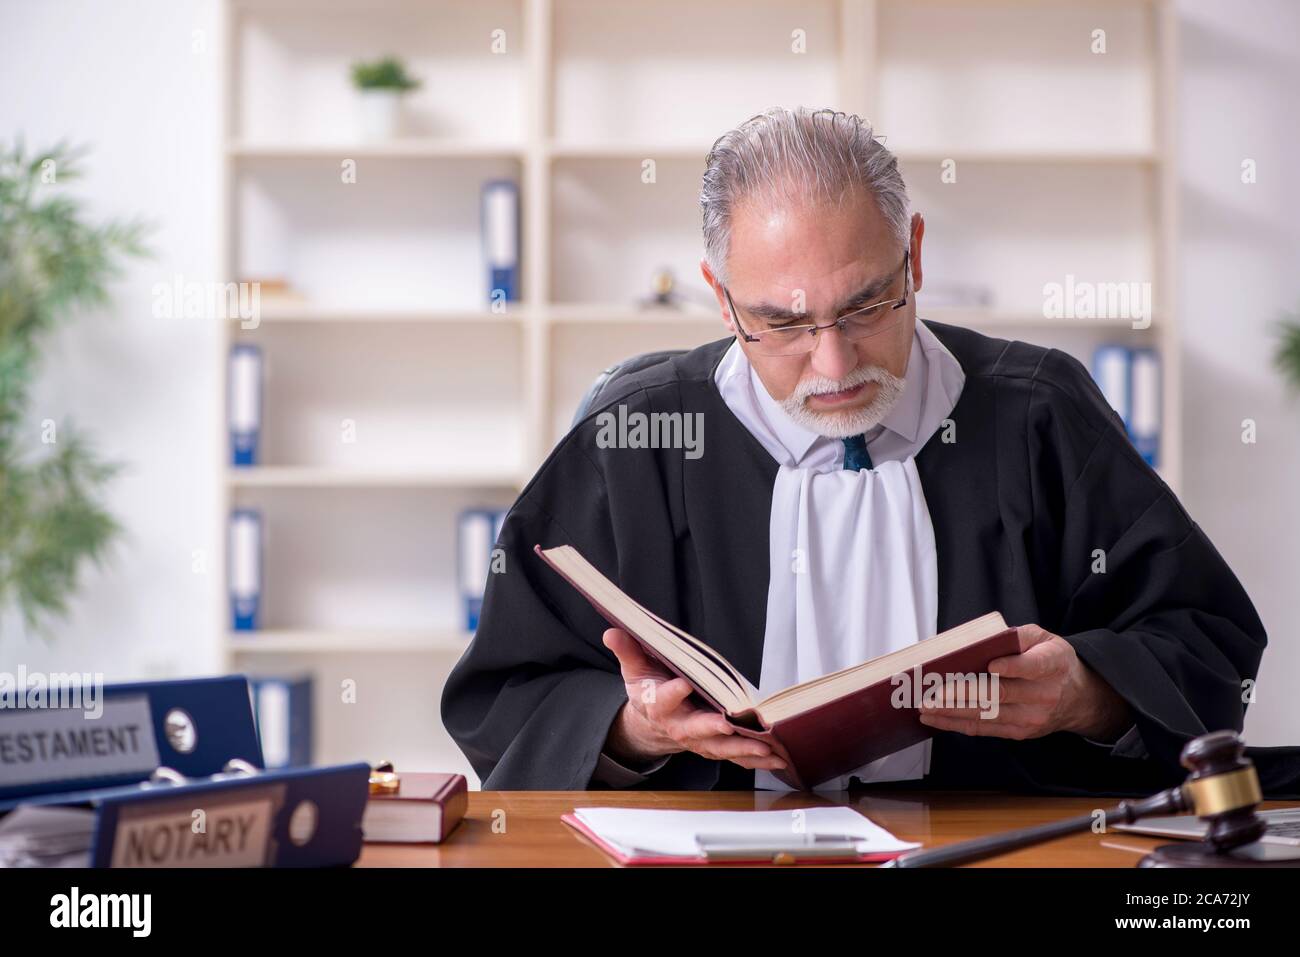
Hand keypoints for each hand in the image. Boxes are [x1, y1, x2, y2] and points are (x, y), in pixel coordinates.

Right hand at [602, 628, 786, 771]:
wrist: (652, 722)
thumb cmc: (647, 688)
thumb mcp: (634, 668)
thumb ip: (627, 650)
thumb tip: (611, 632)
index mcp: (658, 704)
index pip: (663, 698)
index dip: (672, 692)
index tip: (682, 683)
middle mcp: (678, 725)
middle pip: (694, 728)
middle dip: (711, 727)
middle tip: (728, 725)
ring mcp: (698, 739)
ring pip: (719, 747)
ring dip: (742, 748)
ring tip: (765, 748)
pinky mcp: (714, 746)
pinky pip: (735, 755)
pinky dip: (756, 759)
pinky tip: (777, 760)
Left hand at [917, 623, 1130, 740]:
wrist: (1078, 697)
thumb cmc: (1053, 661)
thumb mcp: (1044, 639)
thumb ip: (1019, 635)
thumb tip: (985, 640)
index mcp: (1053, 664)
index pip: (1034, 666)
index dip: (1013, 667)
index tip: (992, 665)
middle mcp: (1044, 694)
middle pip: (1000, 695)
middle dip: (964, 694)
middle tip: (934, 691)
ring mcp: (1032, 717)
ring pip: (988, 715)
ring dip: (953, 712)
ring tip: (926, 706)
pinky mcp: (1020, 732)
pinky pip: (985, 729)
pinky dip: (957, 724)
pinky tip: (936, 718)